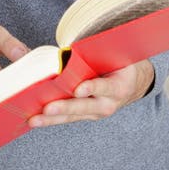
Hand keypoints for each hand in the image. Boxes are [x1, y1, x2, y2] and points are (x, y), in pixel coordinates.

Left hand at [28, 59, 154, 127]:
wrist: (134, 83)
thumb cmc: (120, 64)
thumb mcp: (116, 57)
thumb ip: (98, 55)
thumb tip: (71, 49)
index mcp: (118, 86)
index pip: (104, 86)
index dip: (92, 88)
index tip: (79, 90)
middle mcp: (108, 103)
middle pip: (84, 106)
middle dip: (64, 107)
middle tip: (48, 108)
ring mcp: (97, 112)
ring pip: (72, 116)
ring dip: (52, 118)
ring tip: (34, 120)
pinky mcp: (87, 116)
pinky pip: (68, 118)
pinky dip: (51, 119)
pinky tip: (35, 120)